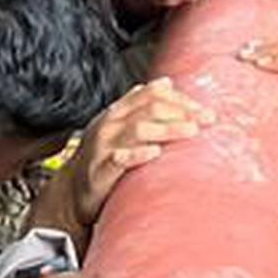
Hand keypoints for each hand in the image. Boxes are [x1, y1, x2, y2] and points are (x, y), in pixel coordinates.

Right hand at [60, 79, 213, 229]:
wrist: (72, 194)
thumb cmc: (101, 161)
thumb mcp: (120, 128)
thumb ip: (141, 107)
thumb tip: (165, 83)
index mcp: (117, 113)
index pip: (151, 94)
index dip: (179, 98)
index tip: (204, 109)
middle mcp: (110, 125)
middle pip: (149, 109)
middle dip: (181, 112)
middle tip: (206, 120)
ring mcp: (103, 147)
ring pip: (138, 130)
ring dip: (167, 129)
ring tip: (191, 131)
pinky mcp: (100, 171)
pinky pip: (119, 160)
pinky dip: (137, 154)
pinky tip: (155, 153)